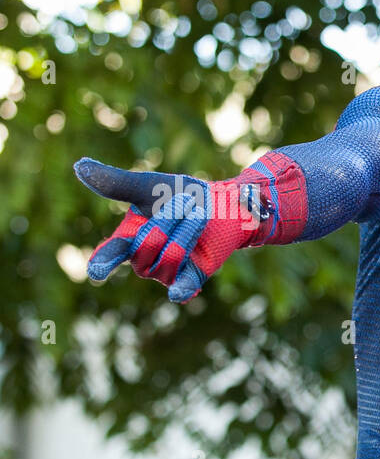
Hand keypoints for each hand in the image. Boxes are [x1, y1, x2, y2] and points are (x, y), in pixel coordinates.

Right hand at [76, 158, 261, 302]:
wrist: (221, 204)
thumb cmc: (178, 194)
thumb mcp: (147, 186)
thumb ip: (116, 183)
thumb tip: (79, 166)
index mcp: (127, 238)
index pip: (110, 254)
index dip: (103, 262)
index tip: (97, 272)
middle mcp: (143, 259)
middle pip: (145, 249)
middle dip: (166, 221)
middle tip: (185, 200)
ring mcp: (167, 271)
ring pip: (168, 261)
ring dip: (185, 233)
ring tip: (199, 213)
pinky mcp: (191, 277)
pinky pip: (182, 288)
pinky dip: (181, 290)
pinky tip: (182, 292)